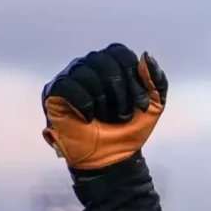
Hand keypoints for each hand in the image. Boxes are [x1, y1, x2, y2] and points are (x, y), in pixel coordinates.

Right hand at [42, 43, 168, 169]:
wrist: (113, 158)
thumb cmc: (130, 131)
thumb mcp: (154, 106)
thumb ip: (157, 80)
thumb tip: (145, 56)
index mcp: (111, 66)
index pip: (120, 53)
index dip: (133, 78)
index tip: (140, 105)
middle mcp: (88, 66)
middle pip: (104, 61)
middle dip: (120, 93)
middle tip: (123, 115)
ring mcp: (70, 77)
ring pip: (87, 73)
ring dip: (104, 101)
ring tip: (106, 118)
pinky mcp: (54, 92)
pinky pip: (69, 85)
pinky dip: (84, 105)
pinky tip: (88, 118)